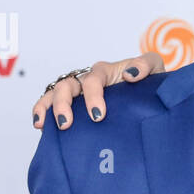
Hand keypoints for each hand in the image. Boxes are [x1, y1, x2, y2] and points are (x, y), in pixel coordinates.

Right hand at [32, 52, 164, 129]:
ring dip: (48, 108)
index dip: (93, 96)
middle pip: (67, 86)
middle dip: (64, 104)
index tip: (98, 115)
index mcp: (106, 72)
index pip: (94, 80)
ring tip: (44, 125)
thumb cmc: (149, 81)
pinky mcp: (76, 105)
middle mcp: (89, 80)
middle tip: (67, 124)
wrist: (149, 95)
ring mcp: (80, 92)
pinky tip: (40, 127)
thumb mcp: (153, 67)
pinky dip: (42, 112)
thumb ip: (145, 65)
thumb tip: (129, 75)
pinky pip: (52, 104)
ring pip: (56, 94)